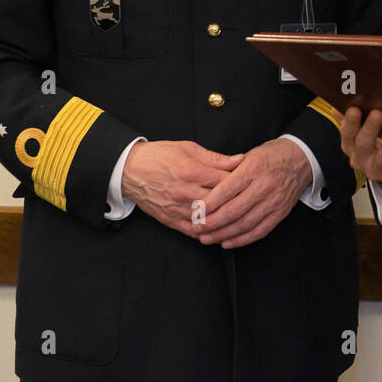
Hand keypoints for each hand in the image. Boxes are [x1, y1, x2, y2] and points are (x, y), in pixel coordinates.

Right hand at [121, 140, 241, 238]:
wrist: (129, 169)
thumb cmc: (160, 156)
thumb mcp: (189, 149)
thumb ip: (216, 158)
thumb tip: (241, 160)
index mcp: (191, 172)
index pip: (225, 181)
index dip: (242, 182)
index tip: (252, 182)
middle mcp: (185, 192)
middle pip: (220, 202)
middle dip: (237, 202)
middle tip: (250, 201)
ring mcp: (177, 209)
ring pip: (209, 220)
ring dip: (225, 220)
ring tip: (240, 217)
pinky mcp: (170, 220)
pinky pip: (194, 231)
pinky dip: (209, 232)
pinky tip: (220, 229)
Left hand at [196, 138, 312, 248]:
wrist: (301, 159)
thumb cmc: (271, 156)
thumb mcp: (249, 155)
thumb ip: (228, 169)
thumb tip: (204, 186)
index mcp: (253, 168)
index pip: (226, 190)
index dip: (208, 203)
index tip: (194, 211)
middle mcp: (264, 186)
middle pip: (234, 210)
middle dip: (212, 222)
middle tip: (197, 228)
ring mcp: (274, 201)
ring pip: (245, 224)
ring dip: (223, 234)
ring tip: (206, 238)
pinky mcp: (280, 213)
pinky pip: (259, 231)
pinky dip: (241, 240)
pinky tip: (227, 243)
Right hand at [341, 107, 381, 187]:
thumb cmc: (374, 142)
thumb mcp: (360, 132)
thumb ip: (351, 119)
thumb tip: (337, 104)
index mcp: (349, 146)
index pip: (346, 134)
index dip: (349, 122)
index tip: (355, 109)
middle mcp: (359, 160)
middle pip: (363, 144)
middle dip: (371, 128)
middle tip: (378, 112)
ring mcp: (375, 170)